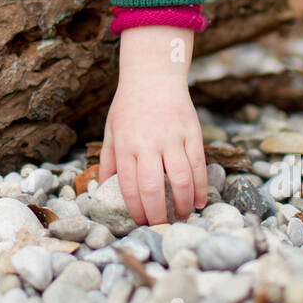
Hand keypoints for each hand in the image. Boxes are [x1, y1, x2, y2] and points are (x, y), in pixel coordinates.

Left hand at [97, 25, 207, 224]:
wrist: (153, 74)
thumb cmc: (129, 105)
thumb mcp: (111, 130)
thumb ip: (108, 160)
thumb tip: (103, 188)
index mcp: (126, 145)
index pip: (129, 185)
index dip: (135, 209)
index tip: (139, 223)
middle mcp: (148, 143)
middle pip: (153, 187)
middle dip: (158, 214)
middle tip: (161, 228)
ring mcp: (172, 137)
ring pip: (180, 179)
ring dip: (183, 204)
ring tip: (183, 217)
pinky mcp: (191, 132)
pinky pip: (198, 165)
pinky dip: (200, 186)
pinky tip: (199, 201)